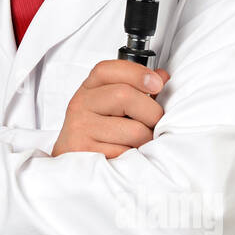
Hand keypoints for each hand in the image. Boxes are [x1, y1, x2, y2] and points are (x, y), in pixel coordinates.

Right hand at [52, 61, 171, 157]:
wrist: (73, 164)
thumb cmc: (99, 133)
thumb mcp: (113, 107)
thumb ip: (137, 90)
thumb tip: (161, 76)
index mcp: (88, 89)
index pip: (107, 70)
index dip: (136, 73)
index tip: (157, 84)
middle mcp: (80, 104)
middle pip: (125, 95)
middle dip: (151, 112)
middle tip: (153, 124)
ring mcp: (80, 128)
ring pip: (134, 129)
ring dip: (146, 139)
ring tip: (137, 143)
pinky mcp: (86, 151)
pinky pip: (127, 153)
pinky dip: (134, 156)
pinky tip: (126, 155)